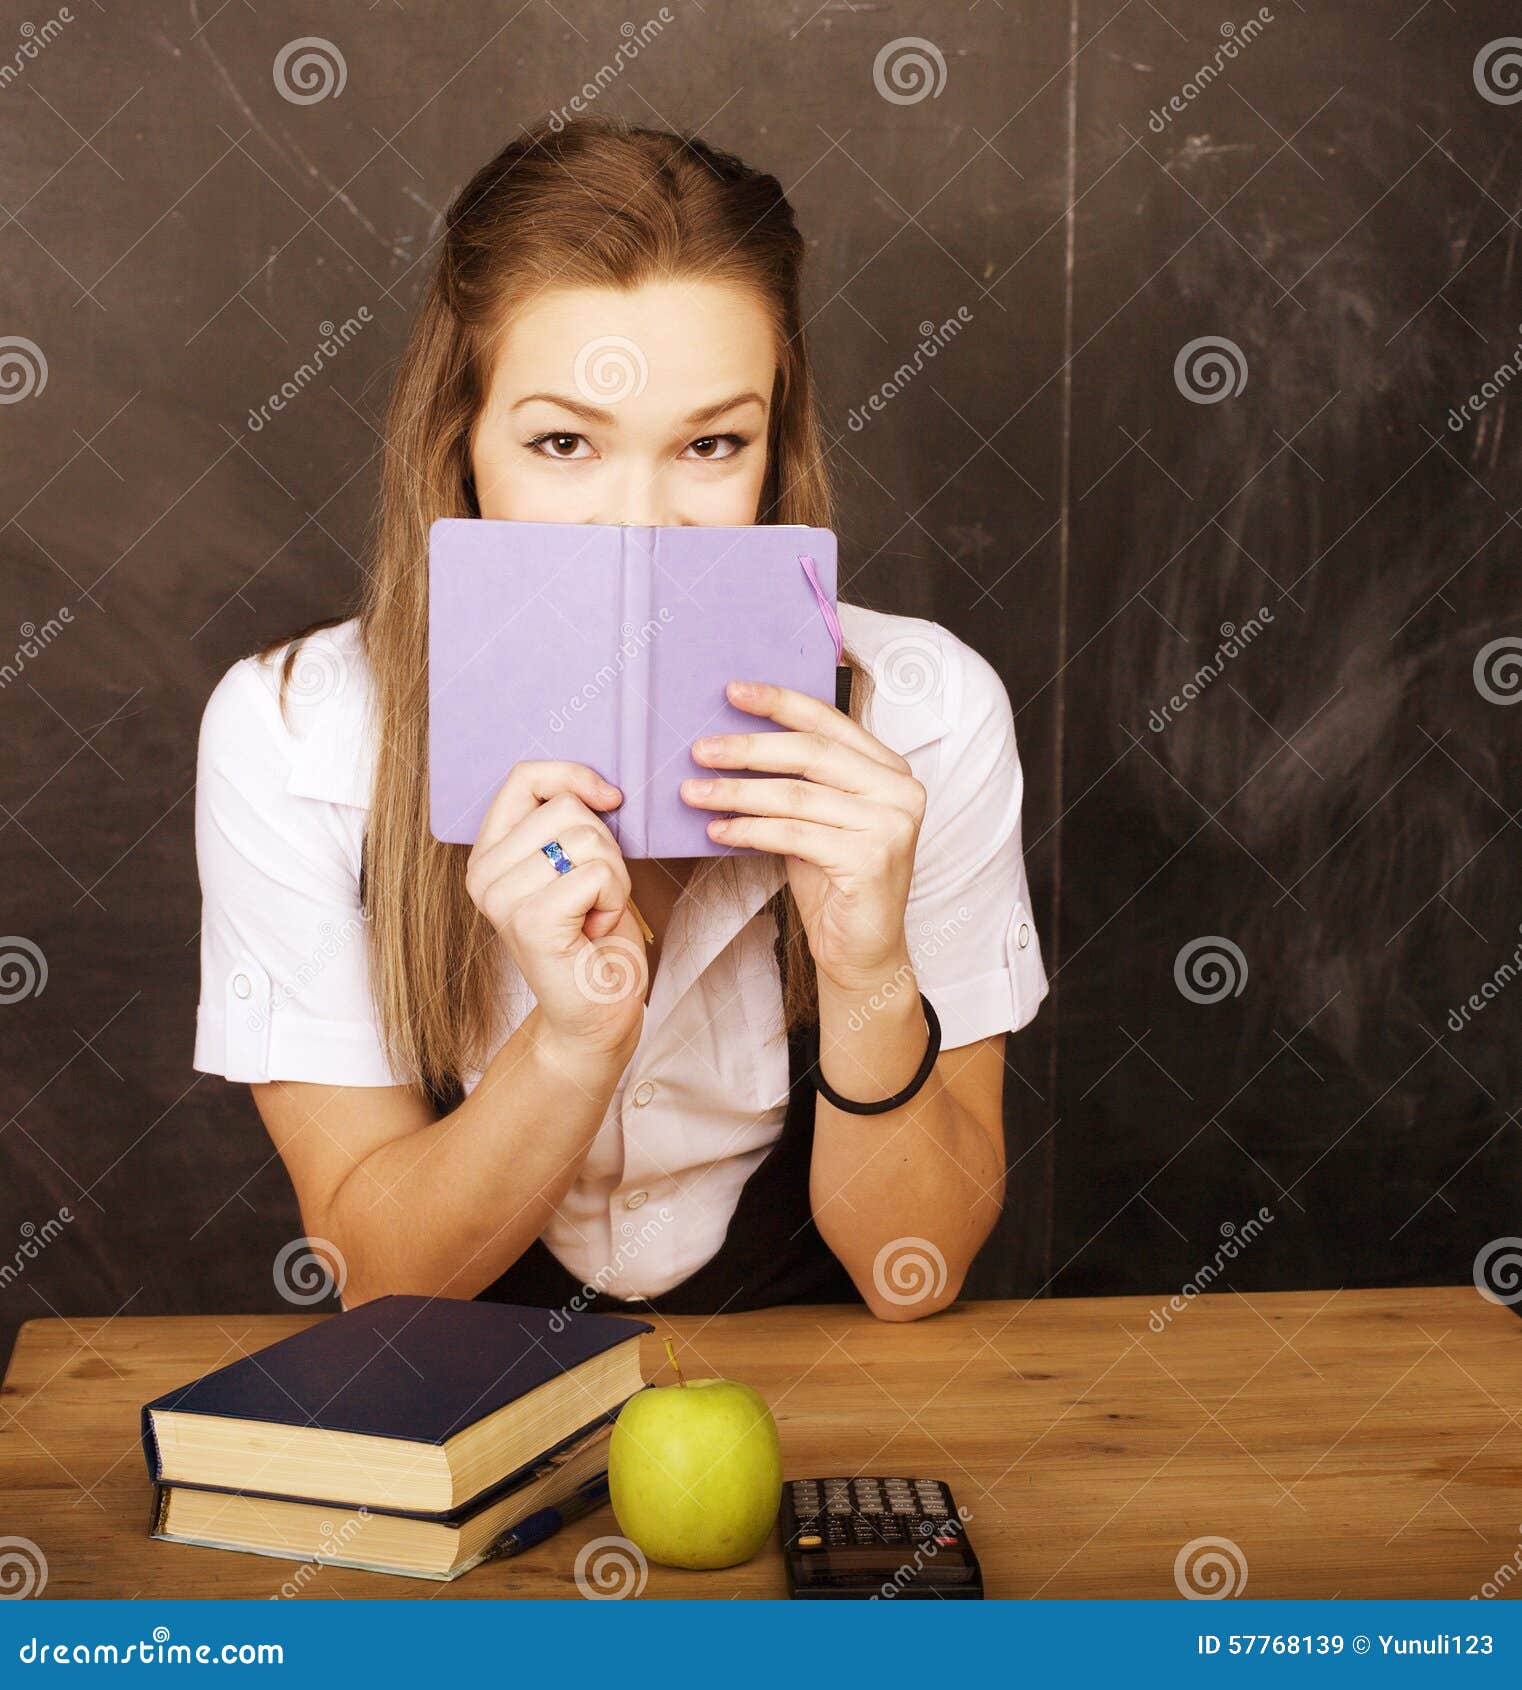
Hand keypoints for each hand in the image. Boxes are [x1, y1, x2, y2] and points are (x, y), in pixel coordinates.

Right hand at [465, 761, 645, 1060]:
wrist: (595, 1013)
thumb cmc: (593, 939)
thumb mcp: (578, 864)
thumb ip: (569, 823)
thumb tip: (598, 787)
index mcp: (489, 854)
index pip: (525, 777)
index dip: (574, 776)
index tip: (609, 799)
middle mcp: (484, 874)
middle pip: (567, 807)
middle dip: (605, 846)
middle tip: (594, 894)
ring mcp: (502, 899)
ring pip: (587, 839)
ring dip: (613, 876)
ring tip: (594, 914)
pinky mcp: (531, 921)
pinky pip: (597, 873)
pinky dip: (614, 899)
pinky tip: (596, 930)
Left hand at [679, 679, 924, 993]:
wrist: (861, 950)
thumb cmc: (834, 881)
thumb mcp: (817, 819)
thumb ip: (799, 780)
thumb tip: (732, 743)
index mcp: (889, 769)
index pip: (829, 723)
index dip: (779, 703)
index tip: (732, 692)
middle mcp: (900, 790)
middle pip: (812, 754)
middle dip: (748, 749)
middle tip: (700, 749)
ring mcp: (891, 824)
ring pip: (797, 795)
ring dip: (737, 792)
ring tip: (694, 793)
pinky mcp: (871, 858)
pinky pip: (794, 834)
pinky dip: (749, 830)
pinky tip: (718, 831)